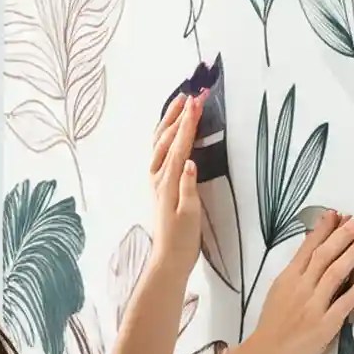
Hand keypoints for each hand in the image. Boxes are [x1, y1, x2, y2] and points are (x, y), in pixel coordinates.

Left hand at [149, 91, 203, 275]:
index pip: (179, 145)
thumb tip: (190, 161)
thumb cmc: (182, 239)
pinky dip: (166, 134)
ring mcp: (157, 179)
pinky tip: (172, 129)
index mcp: (167, 182)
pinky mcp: (159, 183)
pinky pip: (160, 151)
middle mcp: (158, 176)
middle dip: (179, 114)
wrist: (169, 259)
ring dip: (170, 120)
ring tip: (181, 102)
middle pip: (166, 138)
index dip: (188, 122)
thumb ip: (188, 187)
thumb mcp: (189, 215)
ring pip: (160, 143)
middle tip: (193, 94)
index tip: (196, 101)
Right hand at [246, 209, 353, 353]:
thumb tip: (313, 248)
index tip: (336, 214)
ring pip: (336, 272)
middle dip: (343, 234)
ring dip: (353, 252)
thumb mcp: (279, 289)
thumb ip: (297, 271)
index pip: (307, 247)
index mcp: (288, 277)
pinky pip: (346, 301)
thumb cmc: (273, 321)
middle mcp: (301, 287)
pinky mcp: (326, 323)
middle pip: (324, 255)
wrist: (268, 352)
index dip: (323, 229)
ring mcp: (314, 305)